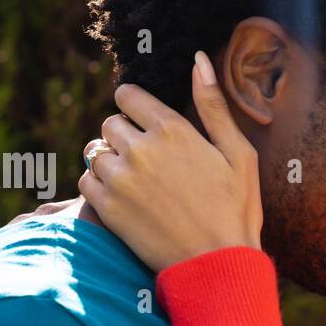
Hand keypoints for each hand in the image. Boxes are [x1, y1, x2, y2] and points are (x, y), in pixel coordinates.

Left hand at [78, 50, 262, 271]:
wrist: (217, 266)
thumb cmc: (236, 210)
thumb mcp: (239, 153)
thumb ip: (214, 105)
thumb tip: (198, 60)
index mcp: (173, 130)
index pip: (128, 96)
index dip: (134, 108)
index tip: (144, 124)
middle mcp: (142, 149)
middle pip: (110, 124)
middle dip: (124, 137)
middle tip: (147, 162)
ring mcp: (121, 179)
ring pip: (95, 153)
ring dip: (110, 163)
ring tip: (136, 184)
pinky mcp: (107, 208)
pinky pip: (86, 183)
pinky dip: (99, 188)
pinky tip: (125, 201)